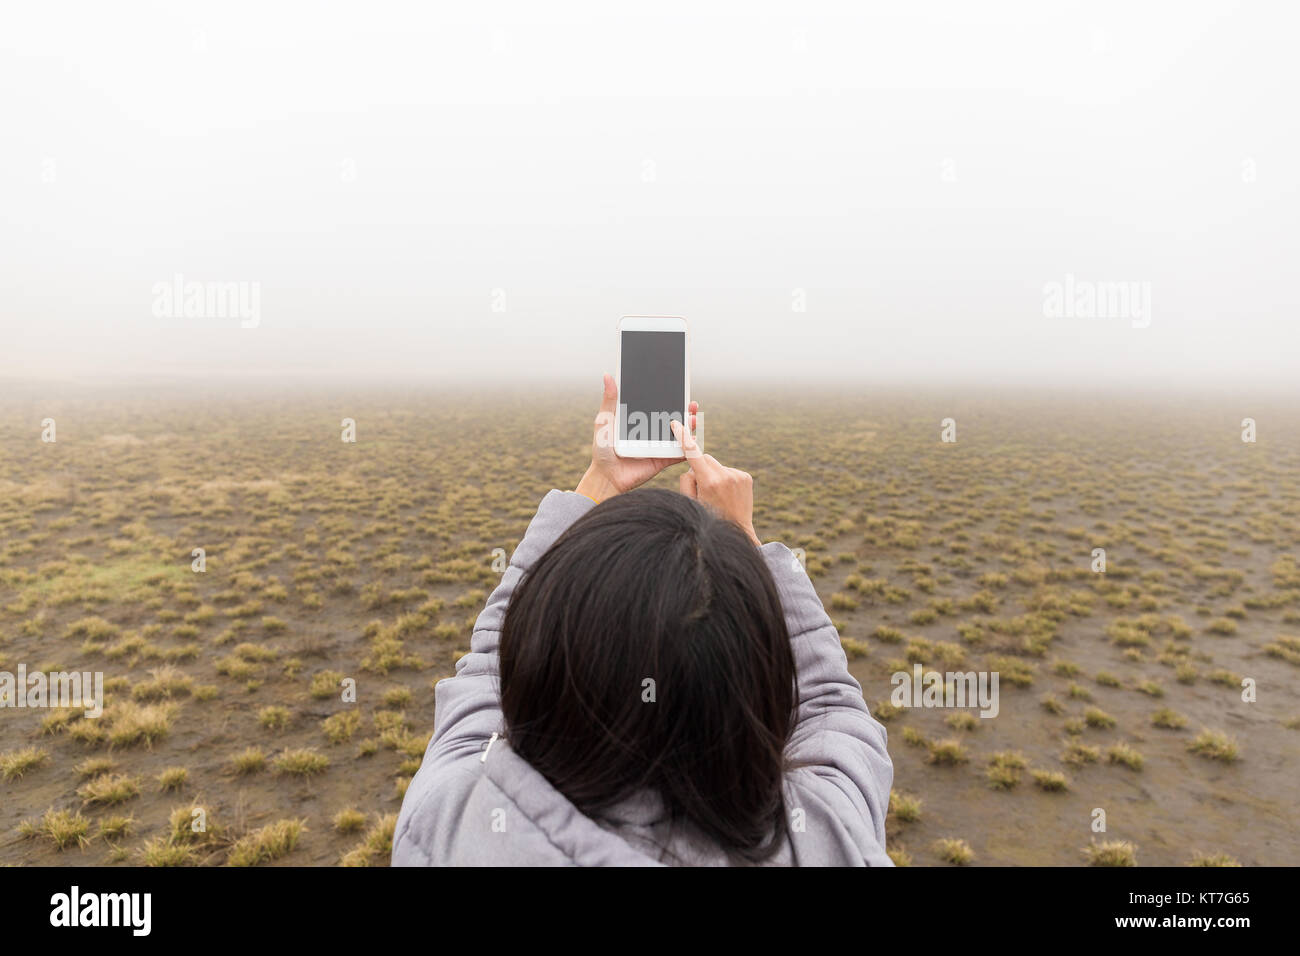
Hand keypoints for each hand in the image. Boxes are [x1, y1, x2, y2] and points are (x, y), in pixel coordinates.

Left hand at [574, 374, 698, 501]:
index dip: (670, 398)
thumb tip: (607, 376)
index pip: (658, 406)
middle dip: (685, 410)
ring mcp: (659, 446)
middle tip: (692, 403)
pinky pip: (679, 454)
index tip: (679, 389)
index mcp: (640, 420)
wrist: (606, 476)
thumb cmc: (603, 449)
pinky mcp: (663, 460)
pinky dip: (688, 448)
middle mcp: (652, 432)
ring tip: (694, 419)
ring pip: (679, 434)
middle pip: (673, 418)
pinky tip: (694, 440)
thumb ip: (610, 400)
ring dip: (689, 426)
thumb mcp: (605, 421)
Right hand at [670, 419, 759, 546]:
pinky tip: (727, 494)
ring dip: (713, 474)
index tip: (678, 424)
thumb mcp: (690, 502)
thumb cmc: (709, 519)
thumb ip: (687, 480)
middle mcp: (725, 476)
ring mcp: (738, 476)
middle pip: (705, 458)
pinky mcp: (746, 477)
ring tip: (718, 495)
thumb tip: (694, 467)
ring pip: (716, 465)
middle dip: (701, 468)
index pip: (693, 454)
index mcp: (709, 482)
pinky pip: (728, 470)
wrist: (737, 532)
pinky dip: (724, 478)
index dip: (684, 438)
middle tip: (703, 489)